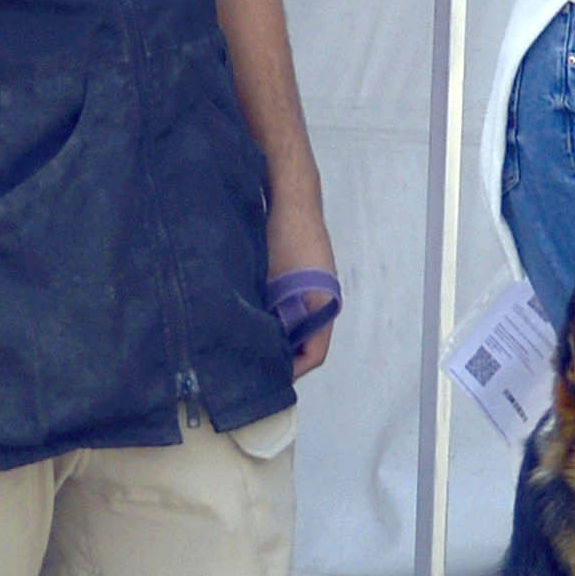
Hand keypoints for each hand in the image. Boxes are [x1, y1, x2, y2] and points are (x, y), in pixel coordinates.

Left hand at [266, 195, 338, 378]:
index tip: (265, 379)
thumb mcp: (271, 284)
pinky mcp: (304, 276)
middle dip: (282, 356)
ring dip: (278, 334)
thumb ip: (269, 319)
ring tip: (249, 341)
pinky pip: (294, 306)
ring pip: (299, 324)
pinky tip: (253, 313)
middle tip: (252, 366)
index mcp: (325, 306)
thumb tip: (253, 348)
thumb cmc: (283, 237)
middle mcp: (325, 301)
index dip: (291, 371)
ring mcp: (316, 287)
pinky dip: (276, 315)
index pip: (314, 355)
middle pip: (307, 342)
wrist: (290, 196)